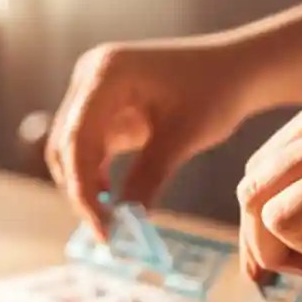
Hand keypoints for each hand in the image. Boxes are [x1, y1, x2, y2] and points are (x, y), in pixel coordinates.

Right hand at [47, 39, 255, 237]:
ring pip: (72, 148)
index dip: (83, 189)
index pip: (77, 139)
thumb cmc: (216, 93)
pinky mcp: (103, 105)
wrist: (235, 69)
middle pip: (66, 144)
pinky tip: (113, 201)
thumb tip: (125, 222)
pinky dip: (96, 175)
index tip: (102, 228)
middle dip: (80, 191)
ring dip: (85, 185)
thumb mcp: (183, 138)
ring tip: (110, 221)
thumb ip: (149, 177)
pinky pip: (88, 146)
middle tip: (105, 232)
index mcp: (106, 73)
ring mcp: (93, 89)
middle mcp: (90, 76)